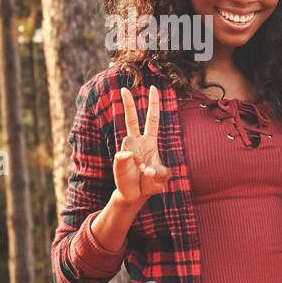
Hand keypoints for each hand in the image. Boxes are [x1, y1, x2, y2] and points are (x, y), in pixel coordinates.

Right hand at [114, 86, 170, 205]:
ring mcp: (127, 150)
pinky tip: (136, 170)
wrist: (136, 194)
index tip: (154, 88)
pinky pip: (124, 156)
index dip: (153, 104)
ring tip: (144, 170)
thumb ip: (160, 173)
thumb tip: (146, 168)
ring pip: (130, 142)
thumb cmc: (150, 183)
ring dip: (139, 157)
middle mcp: (137, 143)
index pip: (152, 119)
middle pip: (132, 120)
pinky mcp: (119, 159)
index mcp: (150, 142)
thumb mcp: (162, 178)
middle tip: (124, 89)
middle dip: (128, 104)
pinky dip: (132, 163)